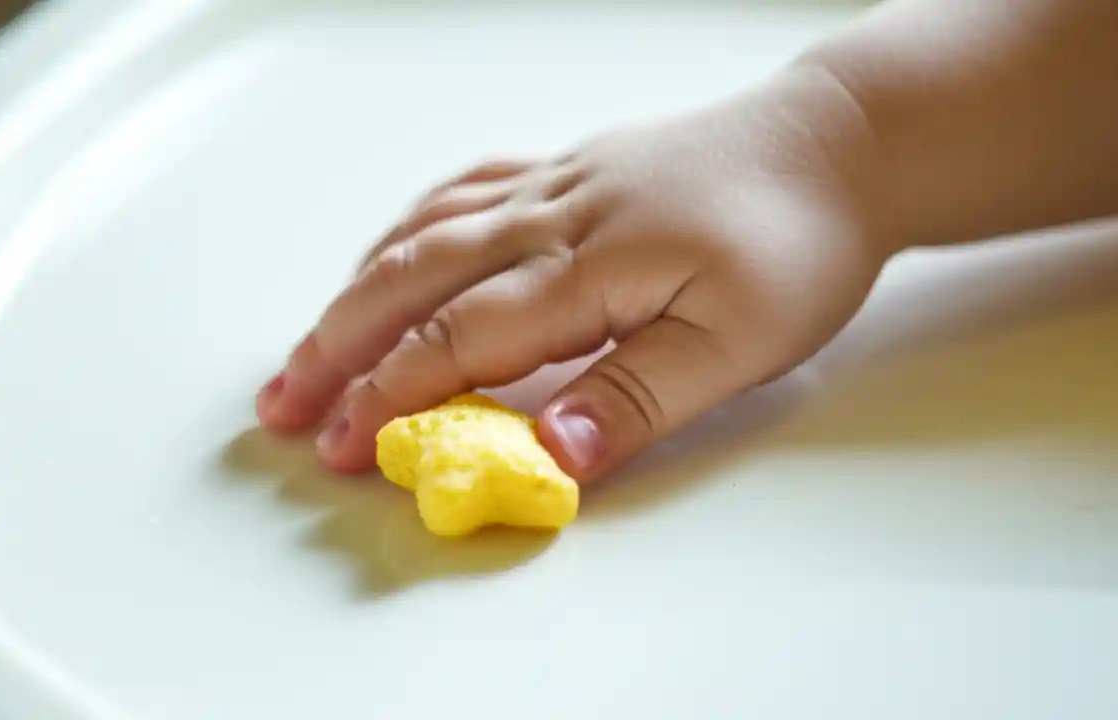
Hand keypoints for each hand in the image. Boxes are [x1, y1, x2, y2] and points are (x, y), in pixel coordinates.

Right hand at [257, 66, 894, 480]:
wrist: (835, 146)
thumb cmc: (797, 244)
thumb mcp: (739, 343)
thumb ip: (637, 397)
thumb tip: (551, 454)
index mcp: (589, 265)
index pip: (460, 338)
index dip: (390, 395)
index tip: (340, 447)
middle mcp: (551, 216)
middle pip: (412, 281)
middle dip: (336, 348)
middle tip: (281, 407)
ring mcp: (553, 185)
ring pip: (422, 234)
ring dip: (352, 294)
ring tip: (308, 349)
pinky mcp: (565, 170)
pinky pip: (458, 193)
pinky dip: (403, 232)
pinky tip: (386, 258)